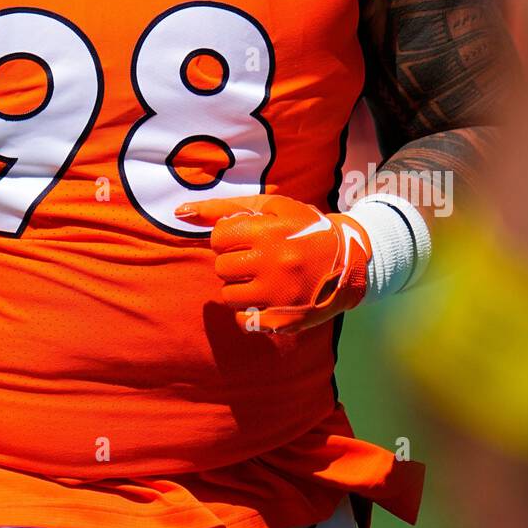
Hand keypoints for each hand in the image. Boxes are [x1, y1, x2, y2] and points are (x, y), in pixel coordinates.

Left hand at [175, 193, 371, 333]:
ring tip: (262, 277)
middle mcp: (273, 263)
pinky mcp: (283, 320)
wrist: (349, 261)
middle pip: (222, 267)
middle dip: (234, 261)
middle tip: (256, 258)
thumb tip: (178, 213)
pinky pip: (243, 319)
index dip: (229, 237)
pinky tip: (268, 297)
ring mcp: (279, 295)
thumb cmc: (302, 228)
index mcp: (268, 231)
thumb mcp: (269, 207)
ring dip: (239, 286)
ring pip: (229, 295)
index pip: (218, 238)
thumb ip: (221, 208)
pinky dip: (250, 310)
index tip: (247, 238)